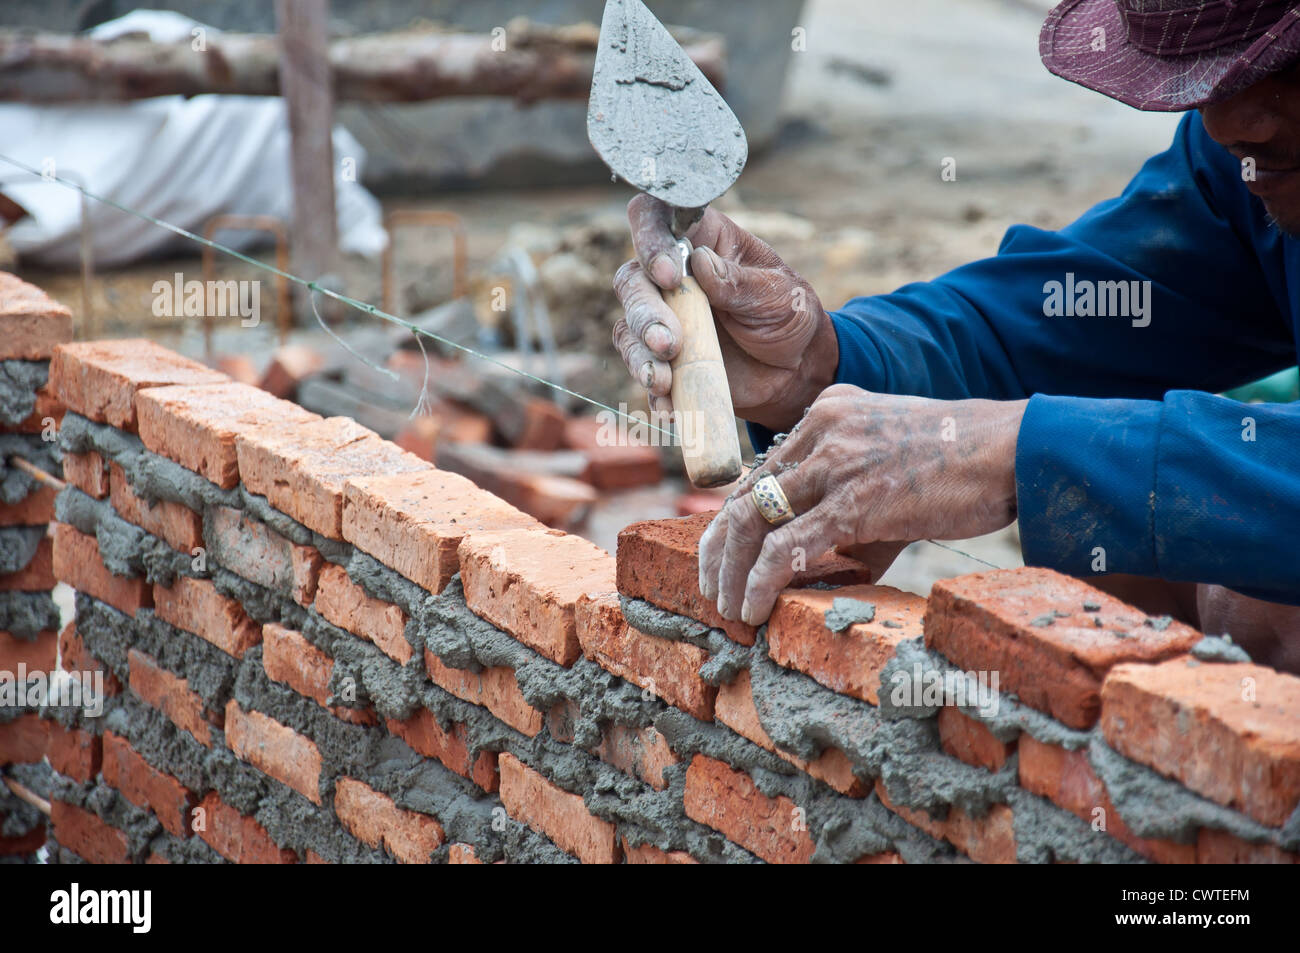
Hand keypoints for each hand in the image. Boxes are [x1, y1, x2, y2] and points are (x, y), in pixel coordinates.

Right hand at [611, 194, 838, 432]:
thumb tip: (699, 263)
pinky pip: (642, 372)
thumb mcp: (777, 294)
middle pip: (631, 281)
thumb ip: (739, 282)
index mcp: (700, 241)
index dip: (649, 238)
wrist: (796, 370)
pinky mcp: (663, 360)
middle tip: (669, 344)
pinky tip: (669, 408)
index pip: (654, 218)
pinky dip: (651, 392)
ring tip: (663, 381)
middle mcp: (672, 277)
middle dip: (644, 314)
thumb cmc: (788, 315)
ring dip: (640, 356)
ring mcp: (663, 319)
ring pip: (626, 329)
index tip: (669, 273)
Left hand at [698, 385, 1027, 624]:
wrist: (1012, 450)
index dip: (728, 522)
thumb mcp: (884, 477)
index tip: (719, 561)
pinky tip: (753, 609)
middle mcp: (820, 428)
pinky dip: (760, 582)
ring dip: (730, 571)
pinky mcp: (855, 499)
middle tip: (710, 591)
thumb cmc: (958, 469)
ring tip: (728, 608)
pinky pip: (787, 546)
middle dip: (716, 550)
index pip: (757, 473)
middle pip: (742, 495)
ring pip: (752, 520)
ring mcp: (835, 460)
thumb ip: (843, 516)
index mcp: (825, 414)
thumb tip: (806, 574)